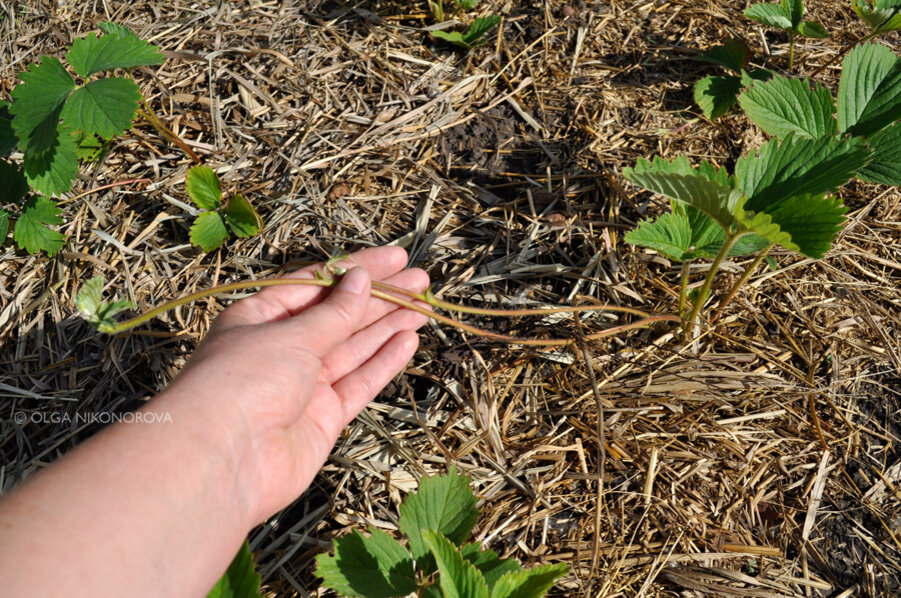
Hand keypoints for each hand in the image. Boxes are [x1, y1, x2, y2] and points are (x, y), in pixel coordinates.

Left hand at [156, 246, 429, 523]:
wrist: (224, 461)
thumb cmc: (243, 381)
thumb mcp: (291, 335)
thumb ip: (334, 312)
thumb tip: (361, 280)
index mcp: (261, 317)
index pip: (317, 284)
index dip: (357, 269)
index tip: (395, 257)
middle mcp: (282, 349)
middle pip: (340, 315)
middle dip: (380, 297)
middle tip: (420, 279)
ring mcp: (304, 385)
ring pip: (354, 348)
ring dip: (387, 325)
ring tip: (422, 305)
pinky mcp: (323, 418)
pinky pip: (359, 382)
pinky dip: (383, 361)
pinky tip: (408, 340)